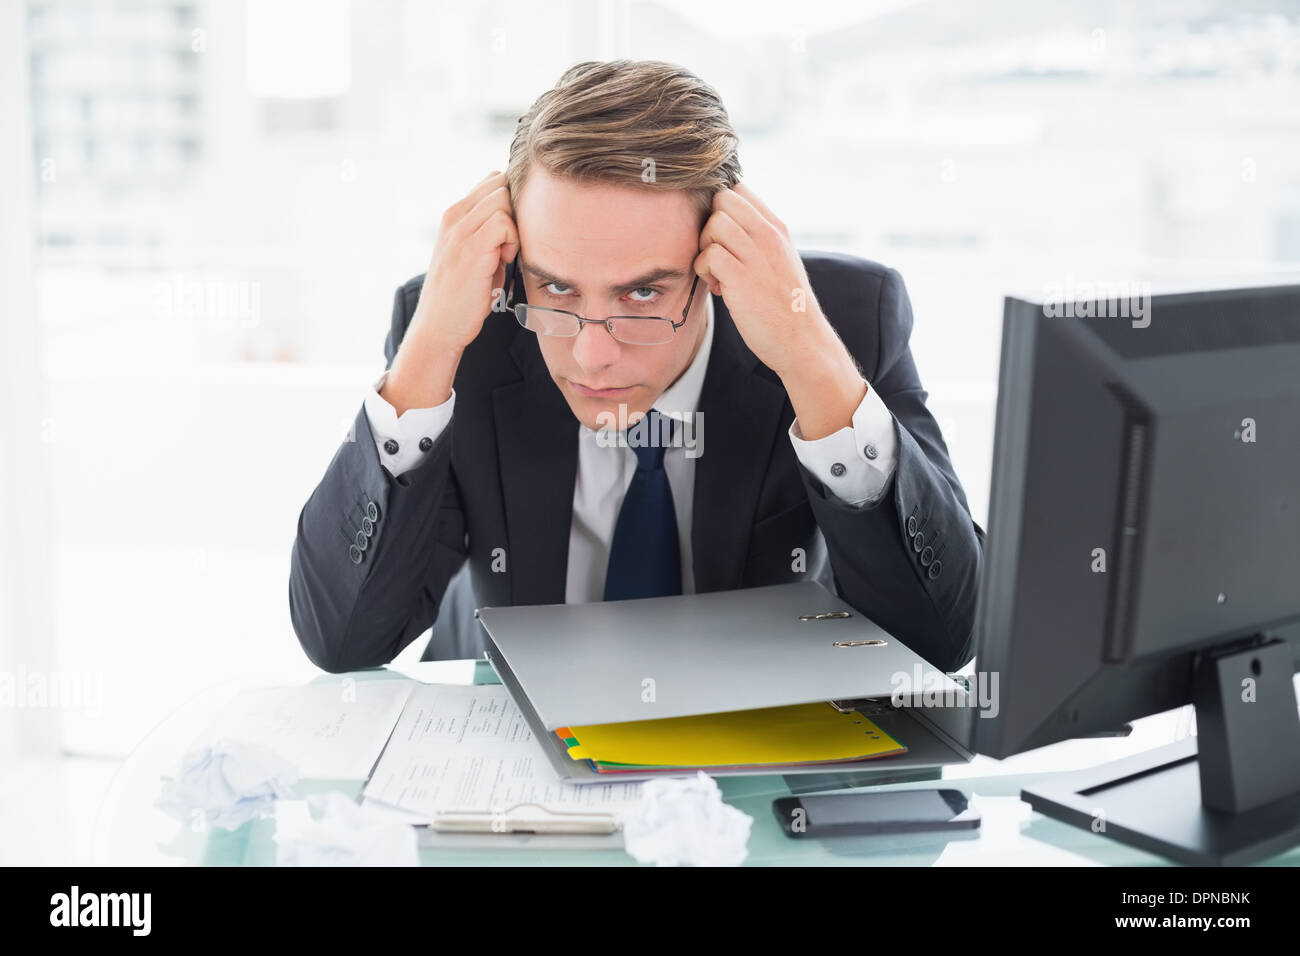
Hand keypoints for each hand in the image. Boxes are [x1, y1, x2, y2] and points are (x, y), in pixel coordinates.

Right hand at [410, 170, 519, 351]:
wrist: (438, 327)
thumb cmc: (461, 296)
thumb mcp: (473, 255)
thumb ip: (490, 233)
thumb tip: (521, 219)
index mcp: (454, 215)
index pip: (491, 181)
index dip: (510, 202)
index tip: (509, 232)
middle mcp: (454, 217)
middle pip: (500, 184)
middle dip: (515, 209)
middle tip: (510, 242)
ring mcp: (460, 231)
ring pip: (502, 198)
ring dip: (514, 225)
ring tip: (506, 254)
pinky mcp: (471, 249)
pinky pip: (504, 222)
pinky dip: (513, 240)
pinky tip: (504, 260)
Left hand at [695, 183, 866, 439]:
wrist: (802, 341)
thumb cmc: (786, 305)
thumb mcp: (781, 261)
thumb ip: (758, 240)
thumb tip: (724, 227)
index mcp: (778, 228)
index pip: (740, 190)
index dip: (722, 209)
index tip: (723, 237)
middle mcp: (769, 235)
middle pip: (723, 199)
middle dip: (710, 224)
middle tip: (717, 253)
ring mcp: (757, 255)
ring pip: (714, 223)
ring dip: (705, 249)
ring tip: (719, 274)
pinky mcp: (742, 278)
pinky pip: (708, 254)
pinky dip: (704, 270)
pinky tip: (720, 288)